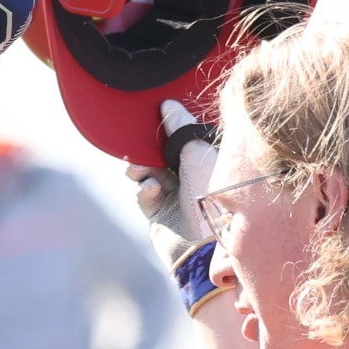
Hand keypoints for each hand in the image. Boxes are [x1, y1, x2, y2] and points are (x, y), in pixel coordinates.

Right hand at [125, 99, 218, 270]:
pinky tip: (152, 191)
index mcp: (208, 162)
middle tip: (139, 145)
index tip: (154, 116)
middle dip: (148, 148)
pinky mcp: (158, 212)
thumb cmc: (209, 196)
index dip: (169, 128)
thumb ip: (180, 128)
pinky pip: (144, 192)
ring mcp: (174, 195)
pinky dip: (145, 189)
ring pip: (148, 171)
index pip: (184, 138)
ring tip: (140, 170)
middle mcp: (192, 177)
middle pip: (161, 153)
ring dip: (141, 167)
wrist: (202, 244)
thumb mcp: (197, 154)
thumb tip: (168, 104)